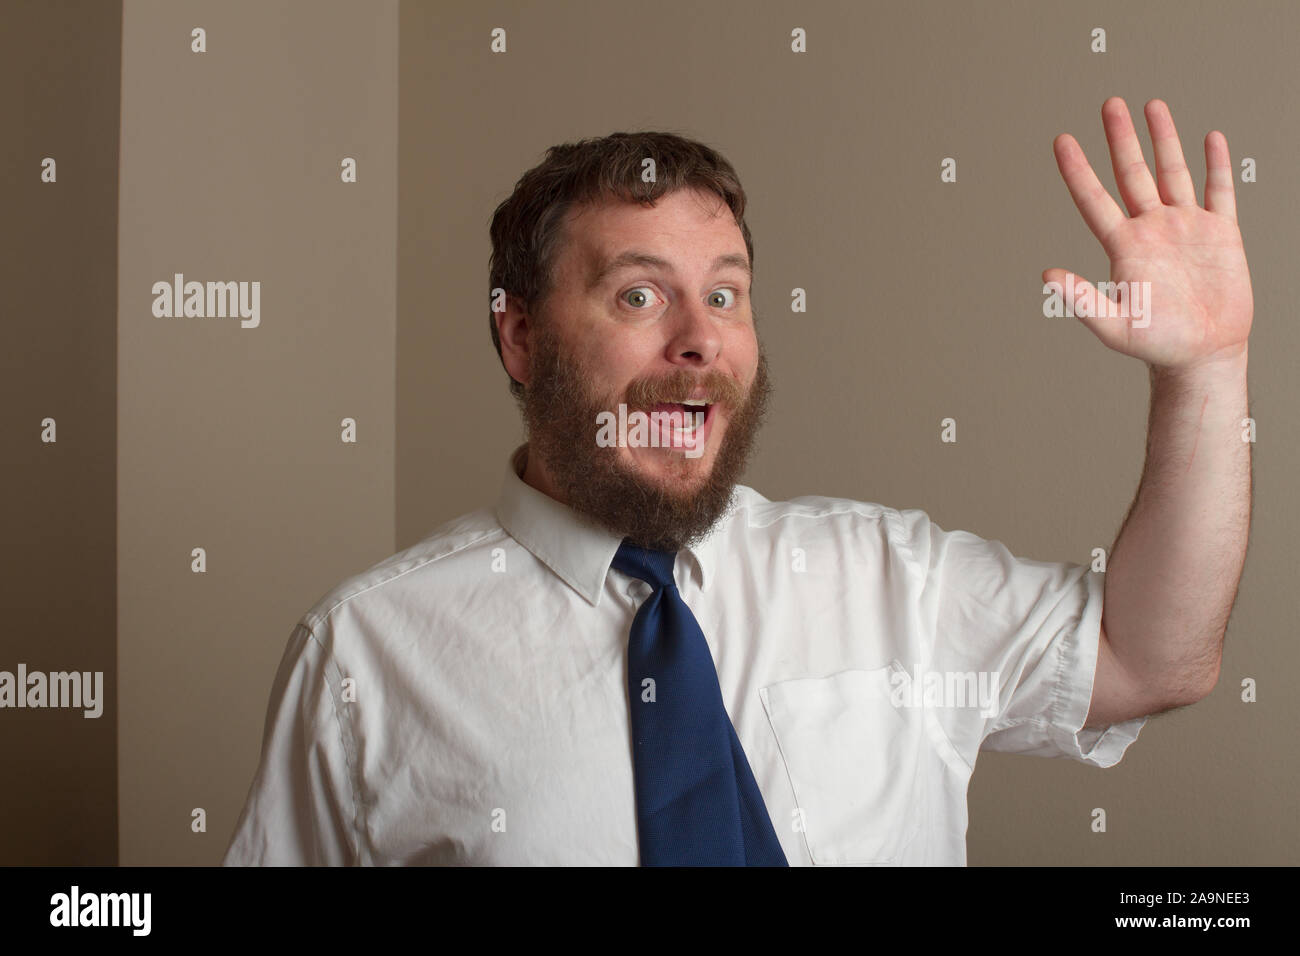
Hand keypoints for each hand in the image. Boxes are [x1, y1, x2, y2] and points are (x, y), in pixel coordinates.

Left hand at [1043, 97, 1252, 372]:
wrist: (1202, 353)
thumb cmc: (1155, 343)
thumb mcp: (1114, 324)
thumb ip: (1081, 299)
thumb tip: (1046, 277)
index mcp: (1124, 246)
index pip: (1094, 198)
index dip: (1077, 169)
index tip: (1062, 139)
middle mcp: (1151, 229)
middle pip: (1132, 173)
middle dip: (1121, 138)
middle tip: (1110, 104)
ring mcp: (1185, 227)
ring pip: (1172, 172)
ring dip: (1162, 139)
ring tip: (1151, 105)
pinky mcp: (1220, 233)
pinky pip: (1218, 191)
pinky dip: (1215, 165)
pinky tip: (1209, 138)